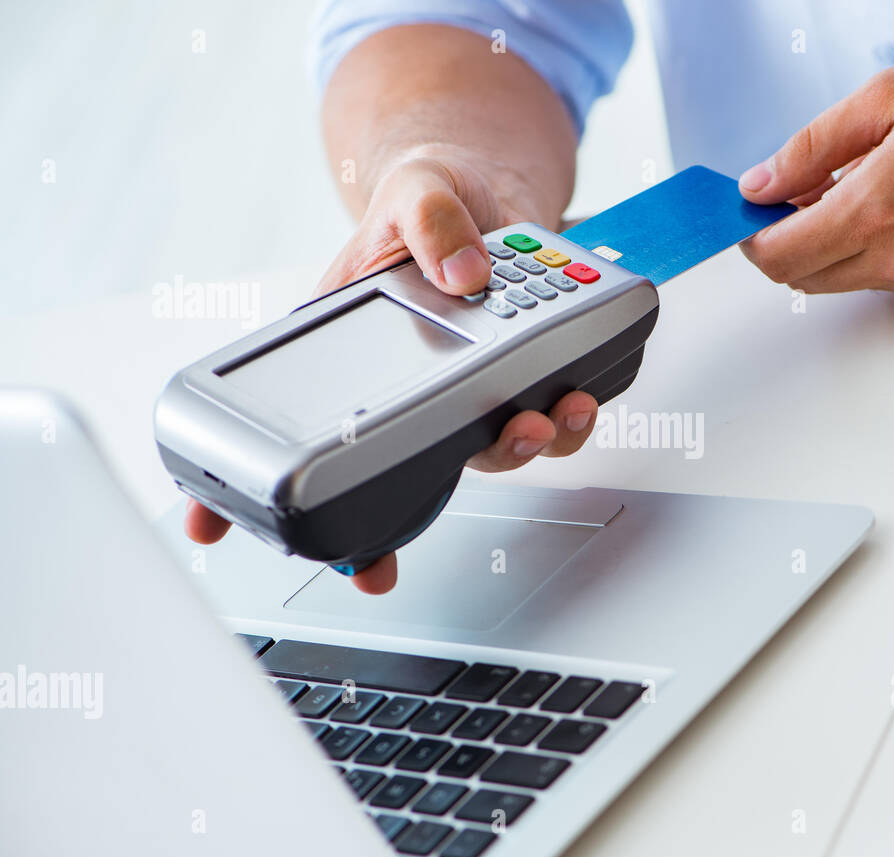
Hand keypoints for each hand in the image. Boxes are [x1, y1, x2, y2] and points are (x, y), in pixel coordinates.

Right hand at [184, 145, 597, 593]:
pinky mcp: (517, 382)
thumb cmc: (429, 197)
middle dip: (415, 503)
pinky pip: (541, 415)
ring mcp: (465, 390)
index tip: (212, 526)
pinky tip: (579, 395)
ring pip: (482, 448)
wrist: (491, 194)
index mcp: (359, 347)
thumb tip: (463, 273)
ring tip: (548, 418)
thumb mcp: (418, 190)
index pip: (292, 424)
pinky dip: (566, 417)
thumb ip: (432, 222)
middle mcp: (409, 384)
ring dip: (519, 447)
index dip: (248, 488)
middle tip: (443, 465)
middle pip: (397, 464)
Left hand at [738, 41, 893, 296]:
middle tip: (789, 190)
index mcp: (879, 209)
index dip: (750, 233)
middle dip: (782, 239)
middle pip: (803, 277)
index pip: (779, 255)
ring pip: (842, 279)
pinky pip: (884, 277)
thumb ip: (814, 146)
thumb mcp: (893, 96)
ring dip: (824, 244)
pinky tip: (890, 199)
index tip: (746, 208)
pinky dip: (866, 248)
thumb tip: (761, 181)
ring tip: (848, 183)